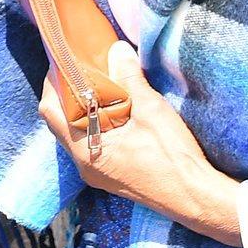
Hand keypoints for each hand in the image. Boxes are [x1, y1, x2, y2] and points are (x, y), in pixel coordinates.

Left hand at [39, 43, 242, 247]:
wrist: (196, 198)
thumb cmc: (172, 158)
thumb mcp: (151, 110)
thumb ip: (129, 78)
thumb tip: (116, 49)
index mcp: (84, 149)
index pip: (51, 111)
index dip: (54, 83)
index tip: (64, 61)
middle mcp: (84, 164)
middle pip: (61, 122)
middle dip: (68, 93)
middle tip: (81, 67)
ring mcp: (98, 172)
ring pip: (78, 132)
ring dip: (83, 108)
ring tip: (98, 82)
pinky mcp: (112, 175)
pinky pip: (93, 143)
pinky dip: (96, 123)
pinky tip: (114, 108)